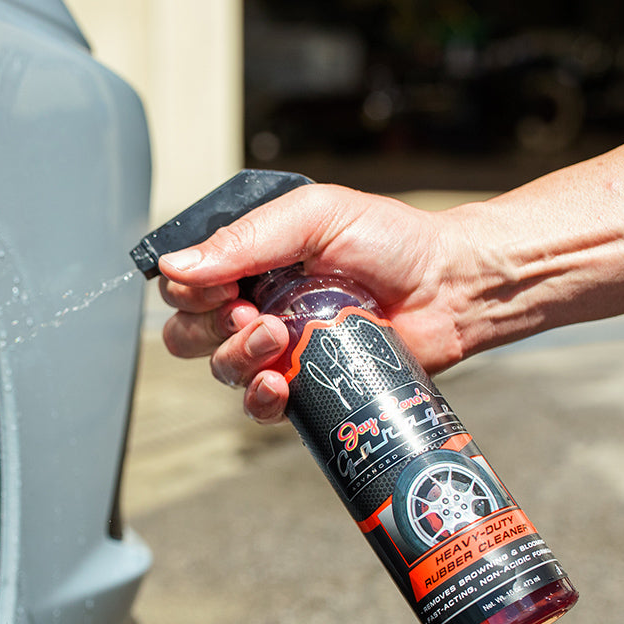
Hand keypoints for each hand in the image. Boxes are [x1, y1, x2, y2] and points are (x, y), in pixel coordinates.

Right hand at [158, 183, 472, 422]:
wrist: (449, 286)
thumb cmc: (390, 241)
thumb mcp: (313, 217)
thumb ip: (244, 238)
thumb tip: (174, 265)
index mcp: (249, 262)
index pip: (184, 286)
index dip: (192, 291)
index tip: (225, 286)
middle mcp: (255, 305)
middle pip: (188, 333)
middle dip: (211, 328)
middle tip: (251, 314)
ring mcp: (278, 349)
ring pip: (221, 369)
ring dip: (240, 357)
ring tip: (281, 338)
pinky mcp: (304, 385)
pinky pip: (258, 406)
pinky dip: (260, 399)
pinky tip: (280, 384)